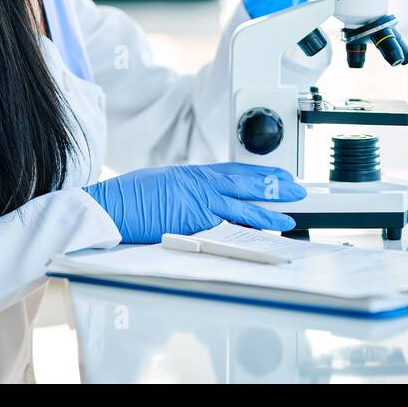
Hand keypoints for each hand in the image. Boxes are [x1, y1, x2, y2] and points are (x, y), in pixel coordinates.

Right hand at [83, 162, 305, 243]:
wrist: (111, 205)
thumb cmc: (129, 196)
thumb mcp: (163, 182)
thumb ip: (187, 188)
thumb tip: (199, 195)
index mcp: (193, 172)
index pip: (235, 171)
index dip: (260, 173)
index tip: (279, 176)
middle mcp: (200, 183)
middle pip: (246, 183)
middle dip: (273, 187)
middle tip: (296, 190)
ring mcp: (198, 201)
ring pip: (242, 206)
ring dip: (267, 212)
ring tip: (288, 217)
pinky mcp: (193, 221)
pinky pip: (226, 226)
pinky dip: (246, 231)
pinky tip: (262, 235)